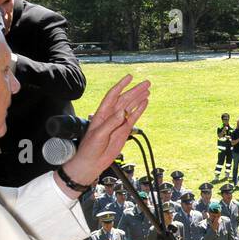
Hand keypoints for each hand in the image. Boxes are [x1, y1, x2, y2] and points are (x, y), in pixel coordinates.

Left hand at [63, 74, 150, 188]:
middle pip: (125, 99)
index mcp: (102, 113)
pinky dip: (140, 109)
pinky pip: (134, 117)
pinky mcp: (125, 130)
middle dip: (135, 90)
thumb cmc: (90, 148)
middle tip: (146, 83)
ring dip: (139, 97)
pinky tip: (145, 102)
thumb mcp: (98, 134)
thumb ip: (111, 123)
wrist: (92, 162)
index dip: (121, 85)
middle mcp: (111, 115)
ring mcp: (119, 122)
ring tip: (148, 89)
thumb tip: (123, 112)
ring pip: (131, 106)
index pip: (113, 95)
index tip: (129, 77)